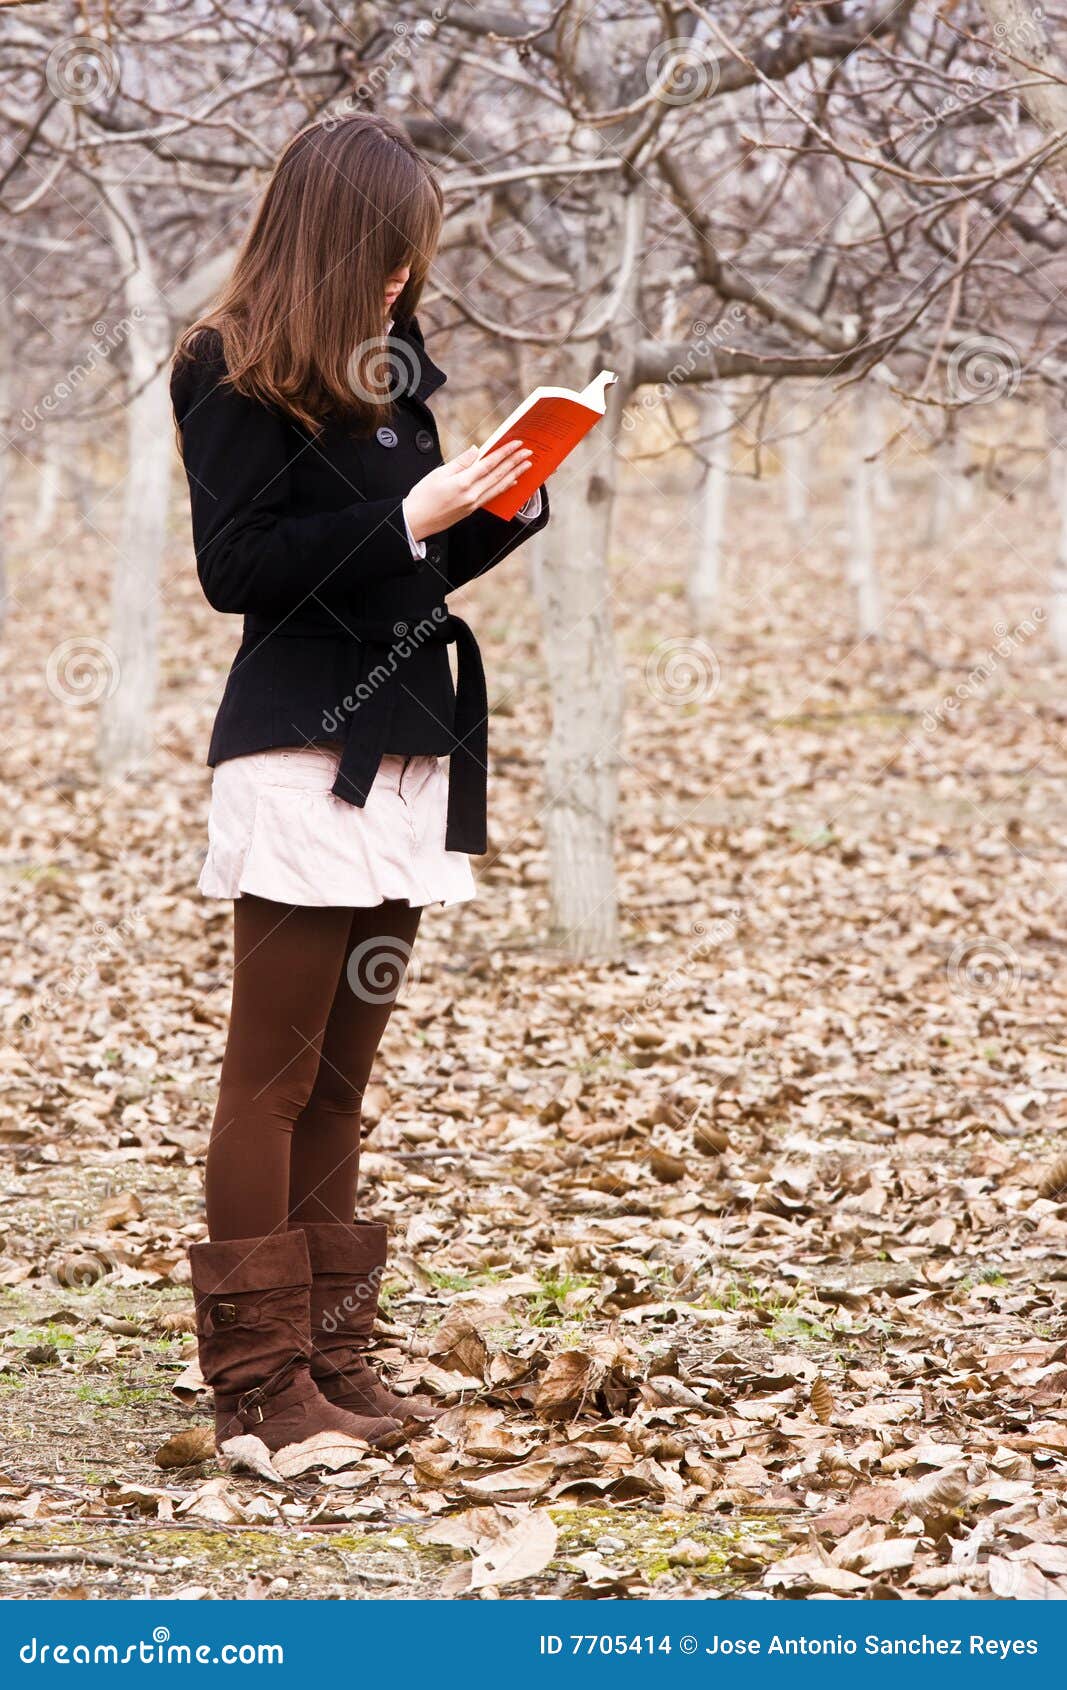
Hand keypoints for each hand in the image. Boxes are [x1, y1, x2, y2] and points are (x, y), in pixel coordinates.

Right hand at [403, 440, 532, 541]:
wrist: (416, 522)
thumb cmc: (423, 497)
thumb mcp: (438, 474)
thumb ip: (460, 462)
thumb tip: (476, 450)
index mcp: (463, 483)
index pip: (489, 464)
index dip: (505, 453)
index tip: (517, 444)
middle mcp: (472, 495)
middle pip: (498, 475)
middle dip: (515, 462)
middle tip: (529, 452)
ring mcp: (473, 504)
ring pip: (499, 486)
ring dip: (515, 474)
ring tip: (526, 465)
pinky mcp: (472, 509)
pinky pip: (493, 496)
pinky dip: (504, 487)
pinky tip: (512, 482)